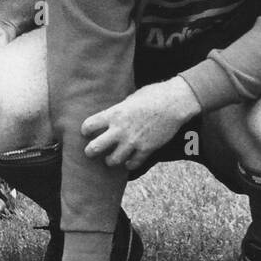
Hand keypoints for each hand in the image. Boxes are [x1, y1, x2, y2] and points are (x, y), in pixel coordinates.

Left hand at [81, 79, 196, 170]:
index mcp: (114, 114)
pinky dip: (129, 164)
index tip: (87, 131)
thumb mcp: (130, 98)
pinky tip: (128, 161)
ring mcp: (133, 141)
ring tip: (110, 158)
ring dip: (110, 160)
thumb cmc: (153, 95)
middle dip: (90, 151)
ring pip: (113, 160)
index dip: (86, 130)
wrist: (174, 103)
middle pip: (95, 148)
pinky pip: (133, 163)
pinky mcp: (146, 149)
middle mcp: (120, 130)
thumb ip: (119, 110)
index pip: (89, 125)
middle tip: (91, 151)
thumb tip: (111, 116)